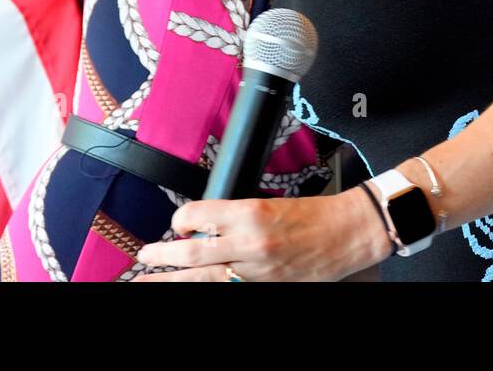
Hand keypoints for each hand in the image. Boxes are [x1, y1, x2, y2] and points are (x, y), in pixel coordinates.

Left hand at [129, 187, 392, 281]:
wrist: (348, 233)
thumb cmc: (314, 214)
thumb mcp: (269, 204)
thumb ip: (236, 217)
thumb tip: (204, 228)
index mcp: (250, 213)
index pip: (197, 216)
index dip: (180, 220)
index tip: (178, 223)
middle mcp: (250, 243)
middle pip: (192, 255)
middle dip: (161, 257)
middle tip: (143, 257)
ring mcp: (257, 271)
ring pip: (203, 279)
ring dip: (172, 280)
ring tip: (148, 280)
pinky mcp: (267, 287)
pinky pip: (228, 288)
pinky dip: (207, 287)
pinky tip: (192, 286)